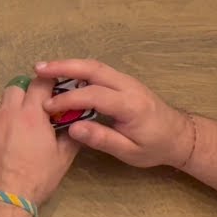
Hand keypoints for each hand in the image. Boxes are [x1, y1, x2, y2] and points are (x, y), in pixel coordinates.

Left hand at [0, 75, 79, 204]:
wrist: (2, 197)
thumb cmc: (36, 179)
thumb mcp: (62, 159)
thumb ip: (70, 136)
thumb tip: (76, 124)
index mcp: (33, 115)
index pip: (40, 83)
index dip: (47, 83)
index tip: (51, 88)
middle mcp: (9, 111)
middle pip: (17, 87)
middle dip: (26, 95)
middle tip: (32, 110)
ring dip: (9, 104)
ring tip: (14, 121)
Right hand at [36, 60, 195, 168]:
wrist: (179, 135)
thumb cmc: (154, 147)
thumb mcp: (130, 152)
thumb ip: (102, 139)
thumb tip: (73, 128)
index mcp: (130, 105)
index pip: (94, 95)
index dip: (68, 99)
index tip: (47, 107)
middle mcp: (128, 86)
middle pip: (93, 69)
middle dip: (64, 67)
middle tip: (38, 69)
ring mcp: (126, 80)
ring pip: (94, 66)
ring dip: (68, 65)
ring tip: (43, 68)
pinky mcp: (123, 81)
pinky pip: (98, 70)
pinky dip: (77, 69)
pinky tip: (61, 74)